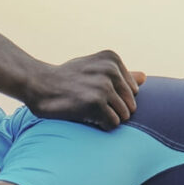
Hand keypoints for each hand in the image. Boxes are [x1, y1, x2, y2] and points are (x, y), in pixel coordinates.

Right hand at [26, 50, 145, 129]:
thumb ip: (121, 74)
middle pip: (131, 104)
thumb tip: (145, 77)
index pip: (133, 90)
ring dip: (107, 118)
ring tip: (88, 110)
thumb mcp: (93, 69)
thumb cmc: (67, 79)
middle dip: (114, 109)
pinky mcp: (96, 102)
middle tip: (90, 103)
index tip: (93, 92)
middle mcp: (111, 69)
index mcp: (112, 59)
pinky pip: (113, 124)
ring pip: (124, 115)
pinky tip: (86, 116)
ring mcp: (104, 85)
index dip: (115, 98)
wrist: (39, 85)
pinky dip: (101, 125)